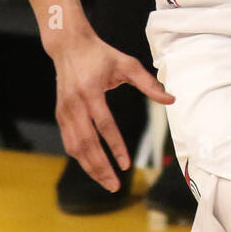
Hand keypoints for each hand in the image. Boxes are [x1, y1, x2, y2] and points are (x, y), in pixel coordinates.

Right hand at [48, 30, 174, 189]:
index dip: (115, 147)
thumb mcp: (127, 64)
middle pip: (86, 143)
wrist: (68, 46)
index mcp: (90, 92)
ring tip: (106, 183)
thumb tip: (170, 99)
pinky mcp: (60, 115)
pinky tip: (93, 168)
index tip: (126, 164)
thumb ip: (149, 83)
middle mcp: (74, 104)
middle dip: (100, 167)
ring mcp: (64, 111)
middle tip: (115, 185)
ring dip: (90, 167)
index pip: (104, 125)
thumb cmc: (101, 55)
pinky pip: (69, 142)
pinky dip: (81, 158)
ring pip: (74, 147)